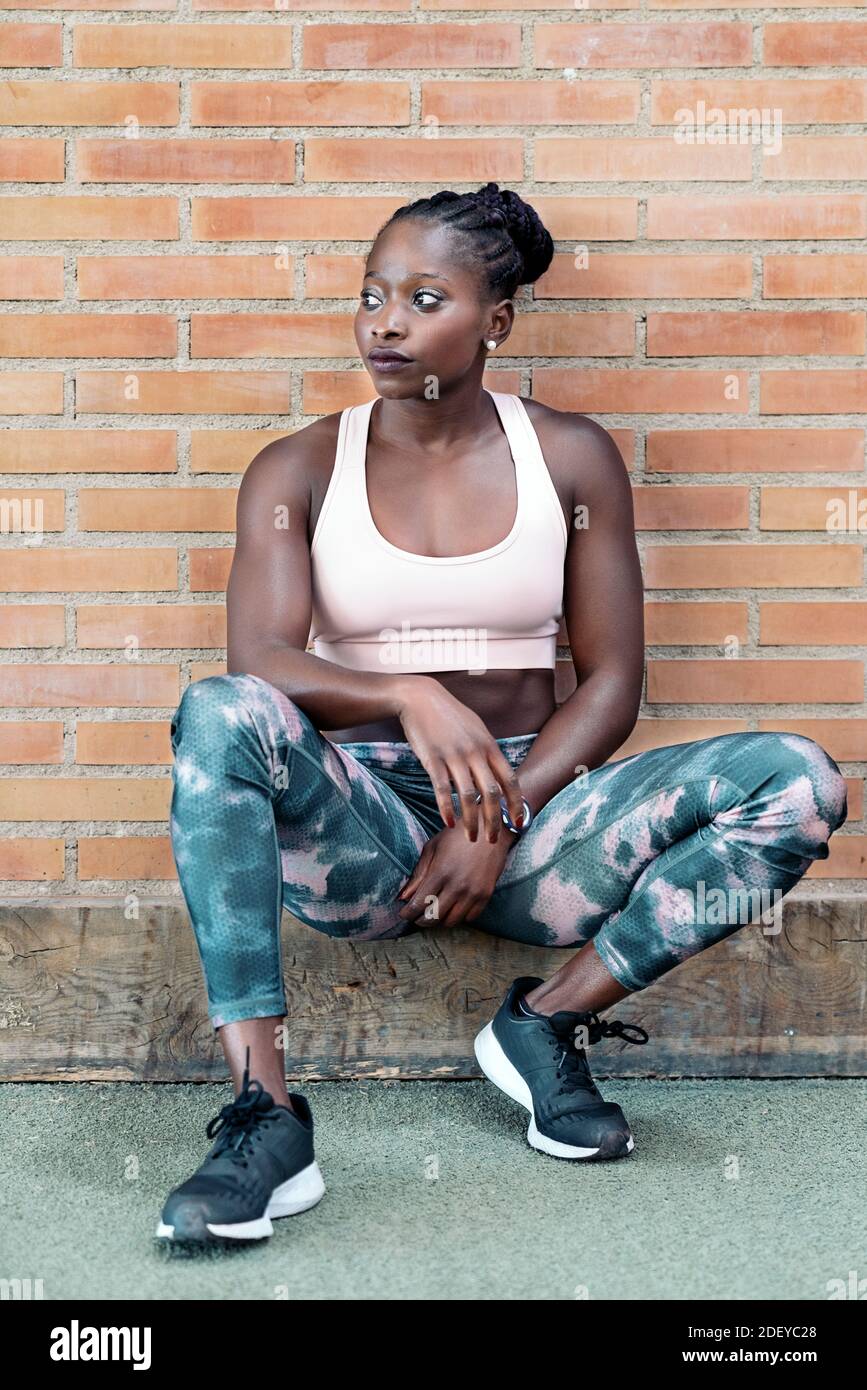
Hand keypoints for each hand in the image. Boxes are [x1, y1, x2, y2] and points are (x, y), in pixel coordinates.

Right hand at [393, 676, 525, 844]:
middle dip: (494, 821)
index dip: (516, 804)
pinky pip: (441, 789)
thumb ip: (488, 751)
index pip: (510, 780)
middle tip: (492, 840)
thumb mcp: (477, 729)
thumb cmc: (450, 715)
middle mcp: (475, 753)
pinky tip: (448, 823)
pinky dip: (446, 808)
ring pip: (467, 796)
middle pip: (491, 794)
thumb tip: (499, 773)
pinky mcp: (433, 759)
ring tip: (471, 837)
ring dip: (471, 821)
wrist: (421, 698)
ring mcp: (454, 756)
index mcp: (489, 746)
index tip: (518, 823)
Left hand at [395, 821, 513, 928]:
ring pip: (451, 921)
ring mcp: (473, 892)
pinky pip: (469, 918)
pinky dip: (459, 916)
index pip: (419, 904)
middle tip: (416, 917)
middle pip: (433, 917)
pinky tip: (453, 908)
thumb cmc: (457, 836)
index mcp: (440, 872)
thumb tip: (404, 897)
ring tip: (434, 912)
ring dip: (440, 920)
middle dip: (421, 920)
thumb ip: (418, 874)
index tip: (404, 914)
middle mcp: (457, 886)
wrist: (489, 830)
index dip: (408, 913)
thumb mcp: (432, 848)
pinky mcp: (486, 895)